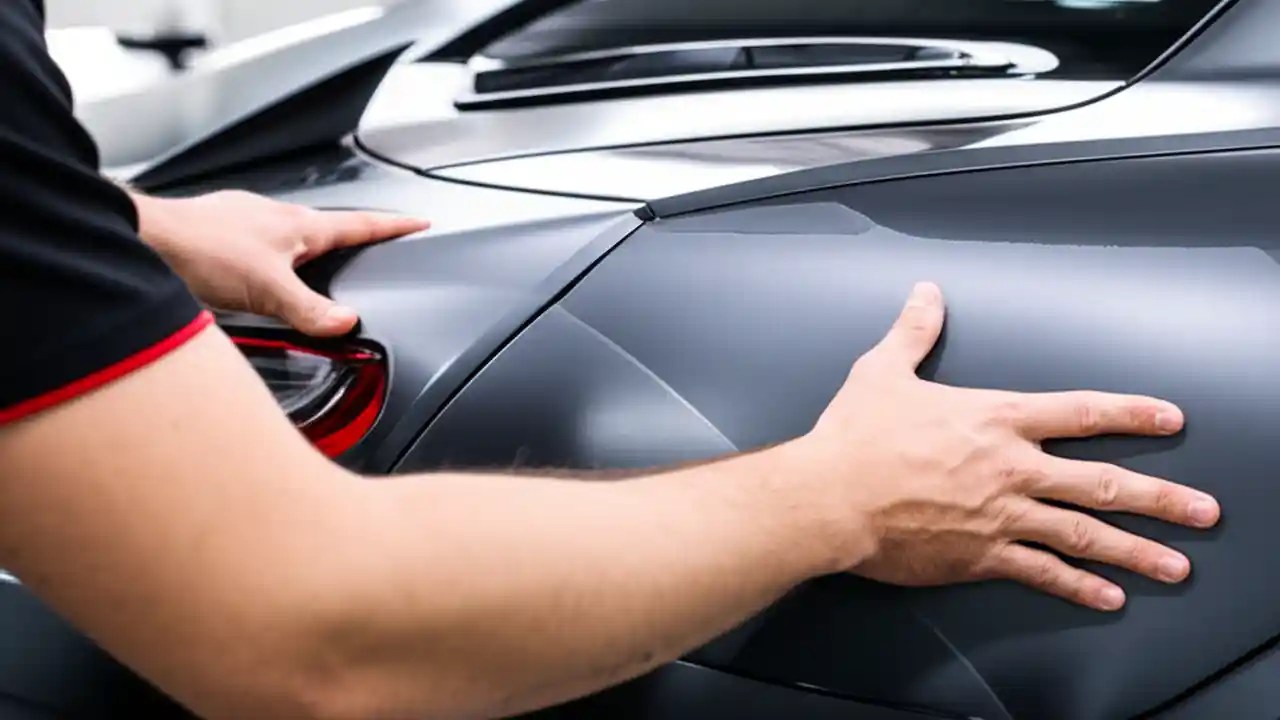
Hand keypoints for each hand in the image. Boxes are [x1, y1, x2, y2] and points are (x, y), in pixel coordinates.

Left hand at [132, 190, 429, 335]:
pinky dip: (279, 264)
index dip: (393, 226)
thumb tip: (346, 322)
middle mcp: (277, 219)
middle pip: (330, 230)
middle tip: (377, 249)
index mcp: (298, 226)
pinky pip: (267, 249)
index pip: (360, 224)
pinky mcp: (226, 236)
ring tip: (324, 273)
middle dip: (356, 240)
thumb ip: (309, 310)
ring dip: (313, 254)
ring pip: (295, 240)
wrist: (146, 238)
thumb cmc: (201, 249)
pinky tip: (266, 282)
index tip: (419, 224)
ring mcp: (251, 225)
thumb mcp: (266, 289)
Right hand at [796, 282, 1219, 610]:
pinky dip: (1078, 586)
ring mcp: (1001, 516)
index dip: (1131, 413)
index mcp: (994, 419)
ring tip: (1178, 565)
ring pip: (1084, 534)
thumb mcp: (883, 371)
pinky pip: (1041, 573)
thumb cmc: (855, 436)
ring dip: (1136, 550)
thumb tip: (925, 293)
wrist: (831, 496)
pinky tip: (1109, 597)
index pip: (1080, 412)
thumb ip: (915, 333)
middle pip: (1102, 483)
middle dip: (1161, 497)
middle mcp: (1011, 468)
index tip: (1171, 418)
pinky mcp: (980, 556)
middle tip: (1205, 510)